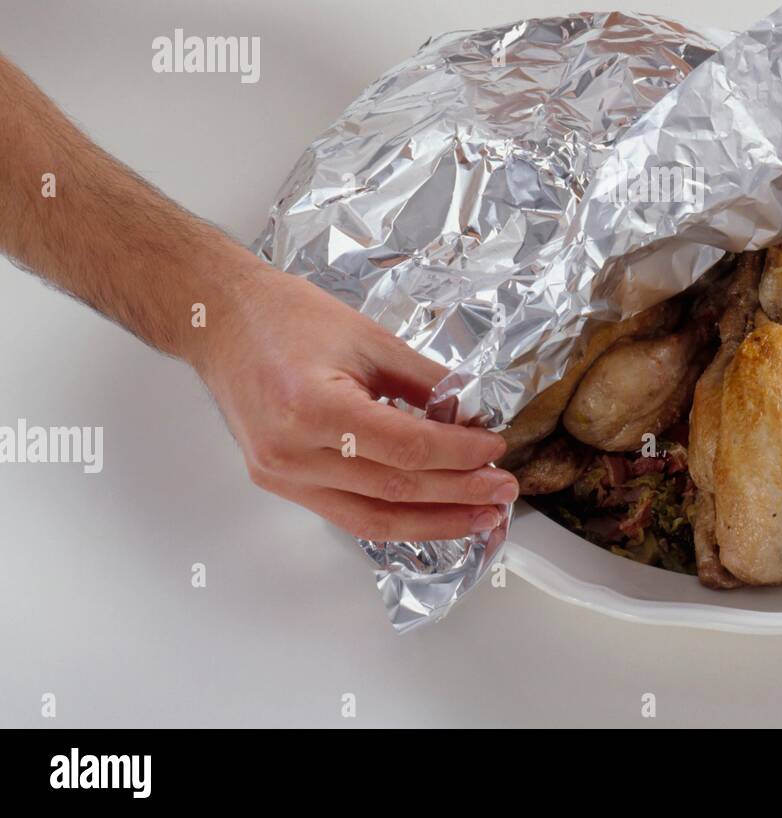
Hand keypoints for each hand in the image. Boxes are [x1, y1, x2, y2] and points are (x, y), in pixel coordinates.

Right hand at [196, 261, 515, 541]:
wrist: (221, 321)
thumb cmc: (285, 317)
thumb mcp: (370, 338)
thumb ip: (426, 382)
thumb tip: (472, 416)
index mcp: (314, 408)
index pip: (408, 448)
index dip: (460, 453)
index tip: (495, 448)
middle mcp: (293, 453)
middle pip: (395, 490)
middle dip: (459, 496)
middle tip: (502, 491)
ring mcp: (282, 475)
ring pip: (372, 518)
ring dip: (434, 523)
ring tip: (479, 516)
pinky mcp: (280, 482)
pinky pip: (347, 514)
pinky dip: (395, 518)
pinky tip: (432, 514)